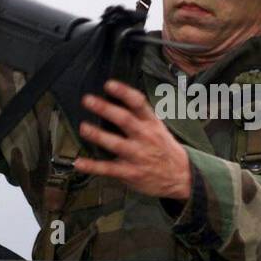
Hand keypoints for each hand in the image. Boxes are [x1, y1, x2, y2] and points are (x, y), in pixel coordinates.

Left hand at [73, 80, 192, 200]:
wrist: (181, 176)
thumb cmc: (164, 148)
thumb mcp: (158, 127)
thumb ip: (139, 115)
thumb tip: (116, 99)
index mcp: (151, 123)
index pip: (138, 103)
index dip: (124, 92)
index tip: (109, 85)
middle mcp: (145, 137)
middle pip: (124, 120)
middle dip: (106, 109)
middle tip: (88, 100)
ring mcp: (137, 155)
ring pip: (115, 144)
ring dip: (98, 135)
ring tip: (83, 128)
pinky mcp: (130, 172)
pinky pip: (108, 169)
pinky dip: (92, 166)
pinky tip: (78, 163)